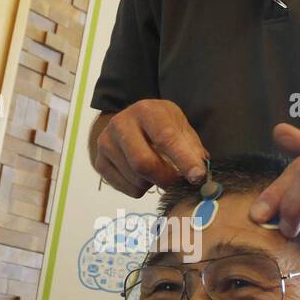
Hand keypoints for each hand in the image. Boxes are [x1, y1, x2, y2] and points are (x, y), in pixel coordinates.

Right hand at [93, 100, 208, 197]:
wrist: (127, 124)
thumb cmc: (160, 126)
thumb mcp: (179, 126)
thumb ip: (192, 148)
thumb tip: (200, 174)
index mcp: (146, 110)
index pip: (165, 138)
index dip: (183, 160)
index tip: (198, 177)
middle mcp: (121, 123)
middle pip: (143, 163)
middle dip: (166, 178)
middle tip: (178, 182)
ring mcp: (106, 143)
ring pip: (136, 180)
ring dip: (155, 183)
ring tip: (158, 171)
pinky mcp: (99, 162)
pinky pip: (127, 189)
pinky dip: (143, 189)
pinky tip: (144, 175)